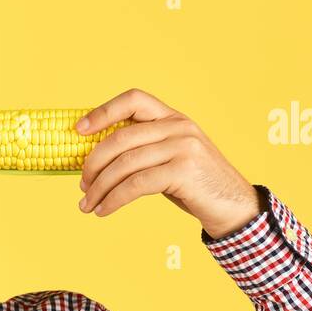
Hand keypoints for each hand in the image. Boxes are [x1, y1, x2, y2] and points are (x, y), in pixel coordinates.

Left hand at [76, 87, 259, 238]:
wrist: (233, 206)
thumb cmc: (193, 185)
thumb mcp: (169, 158)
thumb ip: (142, 150)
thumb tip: (92, 162)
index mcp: (173, 118)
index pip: (134, 99)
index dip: (103, 112)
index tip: (78, 130)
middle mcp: (179, 127)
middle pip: (121, 137)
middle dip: (93, 163)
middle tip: (82, 185)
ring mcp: (183, 147)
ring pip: (125, 164)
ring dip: (99, 187)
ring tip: (87, 205)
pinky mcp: (183, 171)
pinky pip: (136, 185)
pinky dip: (114, 199)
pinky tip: (103, 210)